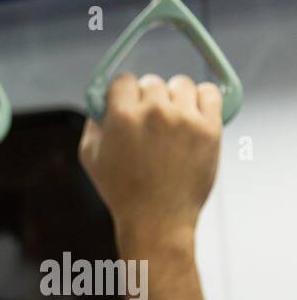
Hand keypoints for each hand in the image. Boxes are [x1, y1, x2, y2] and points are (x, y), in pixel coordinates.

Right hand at [79, 74, 221, 243]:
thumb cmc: (123, 191)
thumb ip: (94, 123)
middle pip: (152, 82)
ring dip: (175, 98)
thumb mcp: (91, 159)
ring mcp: (184, 119)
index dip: (123, 93)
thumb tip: (102, 101)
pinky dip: (201, 100)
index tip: (127, 104)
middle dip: (148, 99)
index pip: (123, 80)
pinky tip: (193, 116)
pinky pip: (209, 93)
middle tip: (149, 124)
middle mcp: (154, 112)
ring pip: (181, 84)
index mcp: (121, 117)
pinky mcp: (209, 127)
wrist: (157, 219)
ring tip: (172, 122)